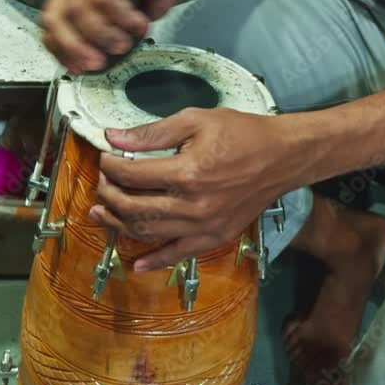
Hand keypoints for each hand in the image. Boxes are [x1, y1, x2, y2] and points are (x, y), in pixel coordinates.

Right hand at [40, 0, 181, 72]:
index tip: (140, 28)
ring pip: (55, 21)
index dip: (121, 17)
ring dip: (75, 47)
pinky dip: (62, 53)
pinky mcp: (54, 11)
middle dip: (100, 34)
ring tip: (96, 63)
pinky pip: (48, 34)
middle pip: (77, 8)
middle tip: (122, 47)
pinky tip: (79, 65)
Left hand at [91, 107, 297, 271]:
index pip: (132, 175)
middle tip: (102, 183)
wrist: (283, 157)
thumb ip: (152, 132)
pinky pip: (179, 254)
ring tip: (101, 215)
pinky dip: (155, 261)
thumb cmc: (242, 133)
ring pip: (149, 233)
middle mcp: (193, 205)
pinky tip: (136, 263)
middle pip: (134, 207)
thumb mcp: (196, 120)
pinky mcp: (216, 237)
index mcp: (187, 173)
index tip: (105, 157)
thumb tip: (113, 138)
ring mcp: (204, 226)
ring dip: (119, 225)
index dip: (110, 166)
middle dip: (109, 195)